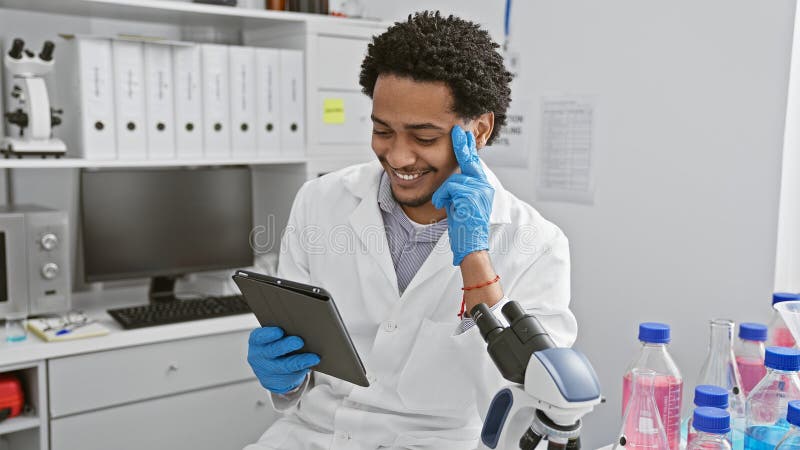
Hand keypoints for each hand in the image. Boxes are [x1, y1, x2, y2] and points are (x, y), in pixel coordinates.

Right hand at [247, 326, 319, 394]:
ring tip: (314, 357)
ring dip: (301, 361)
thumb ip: (280, 331)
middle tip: (299, 341)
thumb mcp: (271, 337)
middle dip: (286, 346)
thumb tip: (300, 325)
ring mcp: (268, 370)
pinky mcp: (278, 381)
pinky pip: (292, 375)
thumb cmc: (274, 344)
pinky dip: (303, 369)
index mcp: (256, 341)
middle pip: (273, 351)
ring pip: (285, 366)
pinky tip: (312, 364)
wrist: (268, 368)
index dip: (269, 334)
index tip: (280, 331)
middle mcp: (259, 356)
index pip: (259, 337)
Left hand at [432, 125, 493, 265]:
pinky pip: (450, 188)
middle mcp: (484, 186)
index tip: (463, 134)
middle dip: (461, 145)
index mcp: (483, 187)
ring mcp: (480, 191)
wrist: (471, 245)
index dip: (468, 147)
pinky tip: (443, 207)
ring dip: (443, 193)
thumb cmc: (464, 227)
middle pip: (469, 161)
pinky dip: (442, 197)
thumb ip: (460, 188)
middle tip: (456, 131)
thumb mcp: (461, 202)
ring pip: (454, 180)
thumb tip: (454, 175)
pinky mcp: (472, 197)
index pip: (474, 162)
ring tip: (443, 204)